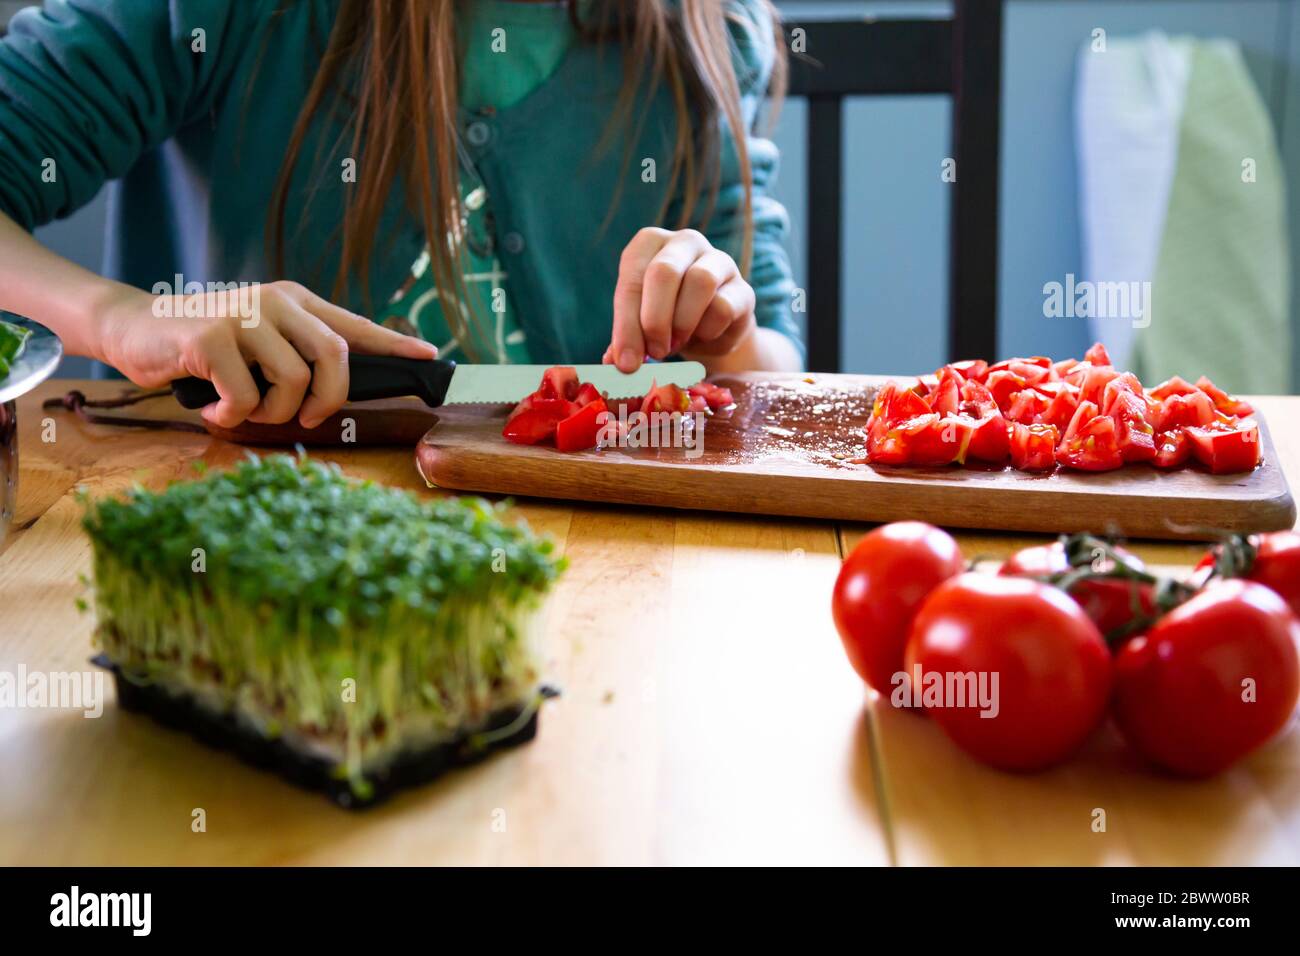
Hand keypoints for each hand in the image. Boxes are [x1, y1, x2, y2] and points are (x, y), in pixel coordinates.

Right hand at [98, 281, 436, 428]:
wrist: (135, 329)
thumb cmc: (203, 347)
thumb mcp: (258, 343)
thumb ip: (296, 355)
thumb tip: (341, 389)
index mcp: (293, 302)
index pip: (354, 325)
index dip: (393, 344)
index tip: (429, 355)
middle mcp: (275, 301)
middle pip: (336, 356)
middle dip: (329, 399)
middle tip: (305, 418)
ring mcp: (243, 316)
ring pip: (293, 381)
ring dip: (273, 413)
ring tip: (245, 409)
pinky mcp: (210, 338)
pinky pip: (247, 397)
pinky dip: (233, 416)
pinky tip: (215, 407)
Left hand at [606, 227, 756, 371]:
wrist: (710, 331)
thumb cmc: (666, 320)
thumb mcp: (640, 325)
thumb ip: (627, 338)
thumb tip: (614, 362)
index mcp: (649, 243)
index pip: (631, 276)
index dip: (626, 323)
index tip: (626, 362)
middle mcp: (684, 242)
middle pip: (664, 271)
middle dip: (654, 320)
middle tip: (653, 353)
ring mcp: (718, 260)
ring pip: (700, 282)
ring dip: (682, 323)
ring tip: (675, 345)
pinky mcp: (742, 288)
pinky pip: (724, 306)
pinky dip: (707, 331)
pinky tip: (701, 338)